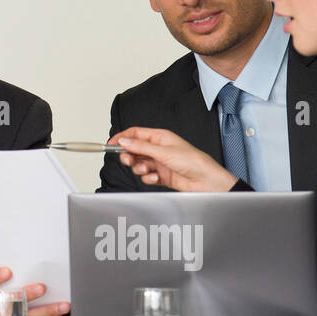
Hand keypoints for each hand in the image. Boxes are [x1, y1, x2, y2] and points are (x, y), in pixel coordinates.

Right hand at [0, 266, 68, 315]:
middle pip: (8, 303)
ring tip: (62, 305)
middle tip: (42, 287)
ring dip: (47, 311)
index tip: (8, 271)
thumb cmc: (8, 298)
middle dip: (27, 295)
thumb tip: (35, 266)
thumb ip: (16, 278)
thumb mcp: (6, 287)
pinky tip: (57, 314)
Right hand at [110, 127, 237, 191]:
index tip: (111, 144)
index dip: (122, 137)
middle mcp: (159, 149)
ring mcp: (160, 162)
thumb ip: (141, 147)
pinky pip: (146, 176)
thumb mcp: (163, 152)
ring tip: (147, 170)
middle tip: (128, 160)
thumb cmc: (193, 161)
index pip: (135, 133)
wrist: (205, 181)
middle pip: (134, 149)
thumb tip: (124, 140)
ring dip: (139, 168)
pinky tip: (156, 178)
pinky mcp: (161, 175)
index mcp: (160, 137)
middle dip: (129, 155)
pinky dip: (148, 178)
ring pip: (139, 164)